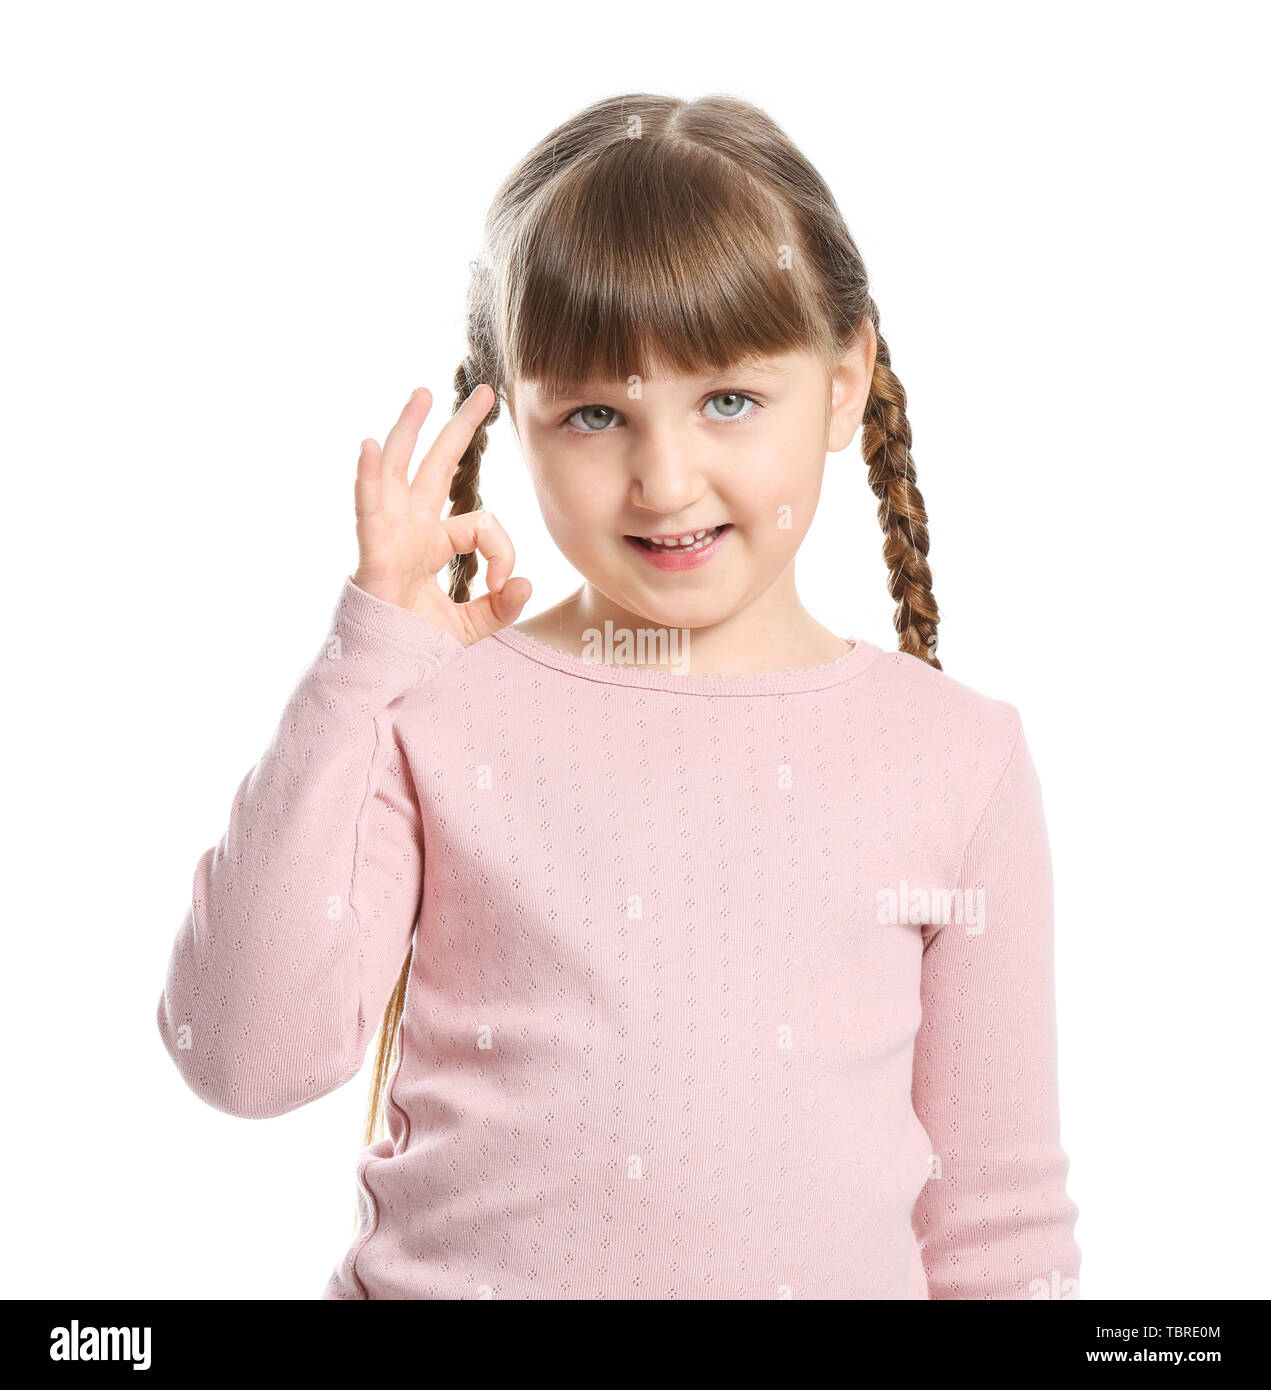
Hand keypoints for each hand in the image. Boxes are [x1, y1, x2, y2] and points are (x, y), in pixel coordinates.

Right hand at [351, 384, 531, 645]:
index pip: (482, 524)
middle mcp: (410, 528)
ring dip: (410, 430)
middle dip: (459, 427)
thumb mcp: (471, 627)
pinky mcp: (372, 552)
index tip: (504, 583)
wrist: (381, 670)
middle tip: (483, 392)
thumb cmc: (414, 644)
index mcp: (433, 541)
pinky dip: (369, 479)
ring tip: (423, 393)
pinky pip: (369, 509)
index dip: (502, 551)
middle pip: (436, 466)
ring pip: (399, 471)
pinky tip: (372, 446)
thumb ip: (501, 608)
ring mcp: (388, 535)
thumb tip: (526, 583)